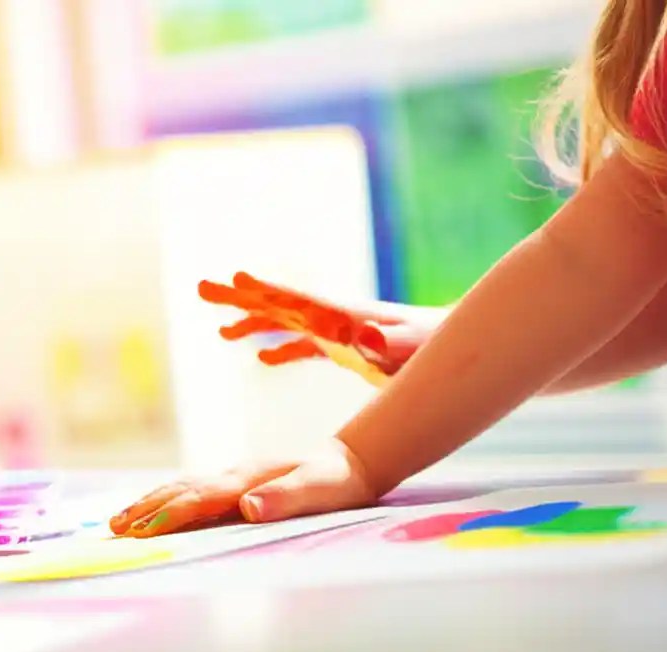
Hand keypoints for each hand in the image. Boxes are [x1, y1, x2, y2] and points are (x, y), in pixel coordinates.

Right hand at [109, 440, 378, 537]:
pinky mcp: (236, 483)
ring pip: (181, 487)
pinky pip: (192, 490)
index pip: (199, 498)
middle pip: (179, 490)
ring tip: (120, 520)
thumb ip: (284, 499)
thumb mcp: (320, 491)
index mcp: (247, 479)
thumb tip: (247, 508)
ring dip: (149, 503)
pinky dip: (166, 499)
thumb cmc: (337, 480)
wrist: (350, 459)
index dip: (168, 515)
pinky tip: (155, 507)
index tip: (140, 530)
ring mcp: (232, 477)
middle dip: (145, 509)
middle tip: (113, 528)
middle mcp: (234, 475)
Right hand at [199, 271, 437, 377]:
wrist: (464, 343)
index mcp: (346, 316)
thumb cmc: (439, 350)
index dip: (267, 292)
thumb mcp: (412, 349)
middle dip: (243, 298)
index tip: (234, 279)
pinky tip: (263, 357)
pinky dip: (282, 348)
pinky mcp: (349, 346)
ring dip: (255, 323)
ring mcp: (341, 330)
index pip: (299, 301)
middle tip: (203, 288)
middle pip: (282, 305)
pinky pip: (306, 345)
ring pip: (288, 323)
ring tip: (221, 329)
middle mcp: (337, 317)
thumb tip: (361, 333)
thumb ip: (384, 342)